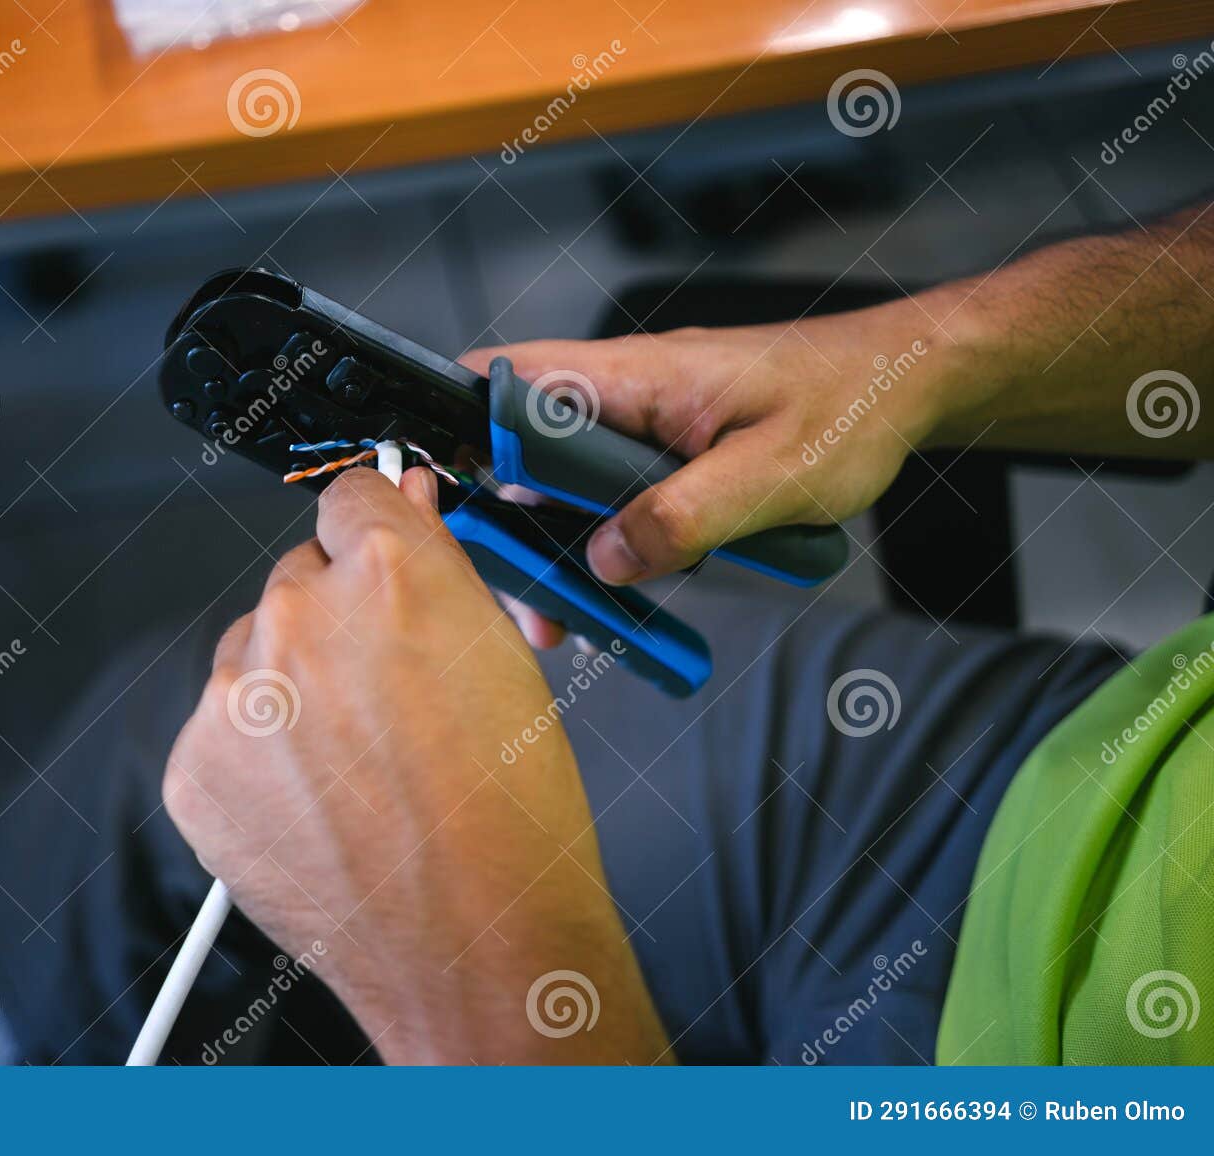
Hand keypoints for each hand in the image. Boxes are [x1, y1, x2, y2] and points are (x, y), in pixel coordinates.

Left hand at [163, 466, 669, 1063]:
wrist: (474, 946)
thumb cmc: (509, 820)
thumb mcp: (503, 661)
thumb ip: (438, 567)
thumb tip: (406, 506)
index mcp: (388, 577)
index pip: (352, 494)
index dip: (373, 531)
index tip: (373, 558)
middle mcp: (299, 622)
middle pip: (298, 579)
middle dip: (334, 621)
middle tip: (383, 696)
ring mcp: (235, 700)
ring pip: (252, 656)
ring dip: (288, 689)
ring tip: (354, 767)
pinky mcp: (194, 768)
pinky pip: (219, 729)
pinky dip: (256, 756)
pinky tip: (315, 801)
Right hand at [460, 301, 951, 593]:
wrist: (906, 385)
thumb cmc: (851, 405)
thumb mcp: (770, 477)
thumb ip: (681, 518)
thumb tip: (606, 559)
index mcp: (634, 377)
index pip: (508, 383)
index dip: (465, 440)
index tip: (461, 512)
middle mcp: (623, 393)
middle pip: (521, 452)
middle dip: (509, 529)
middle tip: (529, 604)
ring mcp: (640, 422)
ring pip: (562, 484)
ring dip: (558, 548)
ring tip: (567, 620)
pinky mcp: (663, 451)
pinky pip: (608, 497)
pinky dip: (604, 545)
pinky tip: (618, 595)